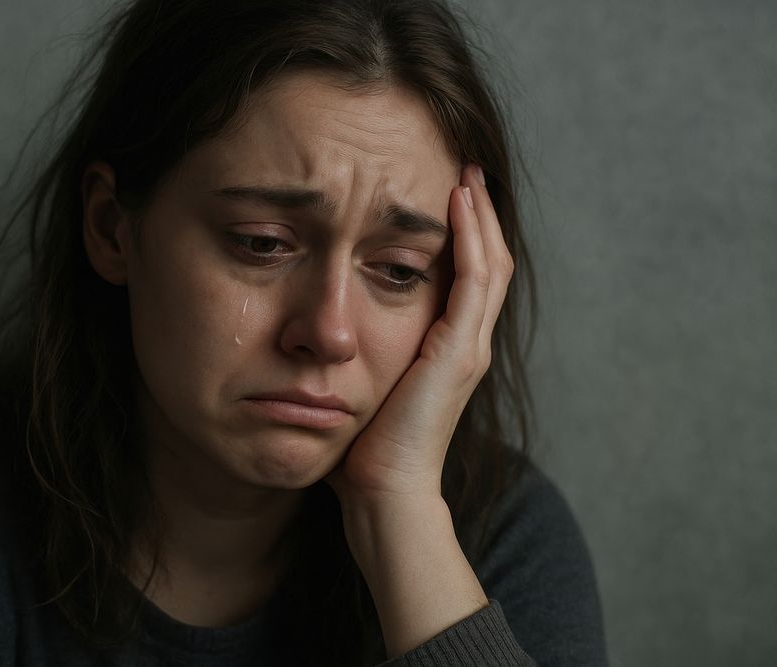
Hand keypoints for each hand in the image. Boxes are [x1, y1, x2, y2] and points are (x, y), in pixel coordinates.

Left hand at [325, 164, 513, 505]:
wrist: (384, 491)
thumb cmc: (366, 450)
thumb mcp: (364, 385)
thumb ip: (358, 355)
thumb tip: (322, 334)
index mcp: (448, 351)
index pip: (467, 279)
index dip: (463, 237)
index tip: (445, 197)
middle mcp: (467, 343)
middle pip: (488, 263)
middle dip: (477, 216)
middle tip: (464, 172)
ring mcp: (468, 346)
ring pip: (489, 263)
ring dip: (478, 215)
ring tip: (465, 174)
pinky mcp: (458, 350)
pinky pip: (475, 279)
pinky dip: (470, 237)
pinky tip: (457, 203)